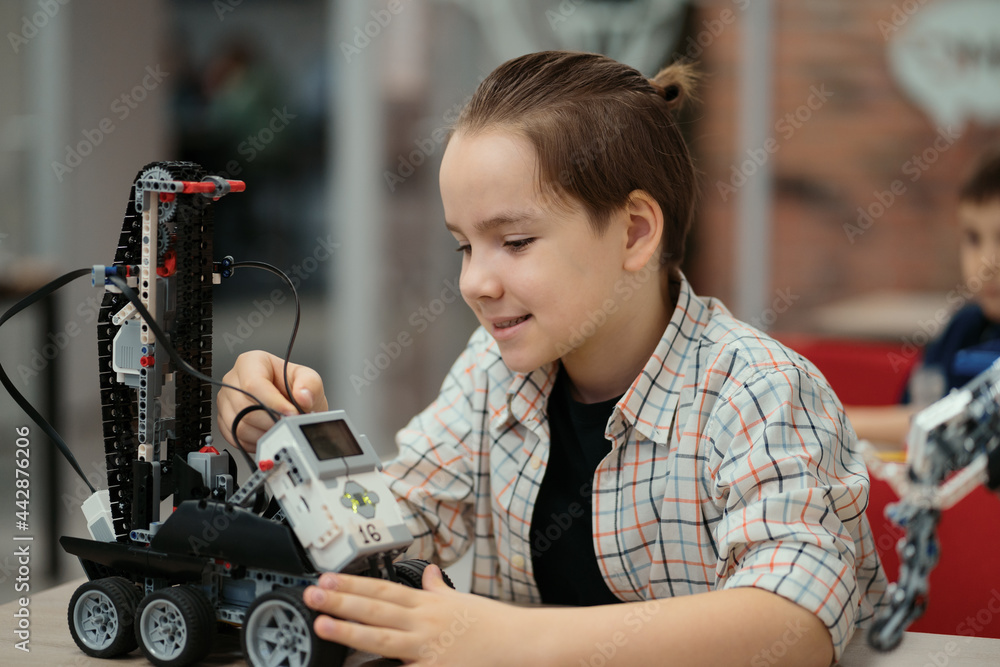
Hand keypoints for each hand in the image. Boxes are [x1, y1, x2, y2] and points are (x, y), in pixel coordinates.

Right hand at [216, 350, 327, 451]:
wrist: (291, 403)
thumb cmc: (295, 388)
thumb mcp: (309, 379)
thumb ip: (310, 384)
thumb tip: (303, 396)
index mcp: (251, 362)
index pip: (253, 384)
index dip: (273, 403)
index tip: (291, 414)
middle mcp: (233, 381)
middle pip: (245, 407)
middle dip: (271, 420)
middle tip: (289, 424)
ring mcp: (226, 402)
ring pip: (239, 426)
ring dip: (265, 433)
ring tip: (282, 428)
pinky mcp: (225, 422)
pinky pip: (236, 439)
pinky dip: (256, 442)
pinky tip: (270, 434)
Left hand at [304, 565, 527, 665]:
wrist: (518, 643)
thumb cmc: (491, 623)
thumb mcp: (460, 598)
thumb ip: (435, 588)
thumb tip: (425, 572)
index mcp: (427, 604)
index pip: (383, 590)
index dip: (353, 584)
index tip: (327, 578)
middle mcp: (424, 624)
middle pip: (376, 611)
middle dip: (342, 602)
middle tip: (313, 594)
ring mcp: (428, 650)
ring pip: (383, 640)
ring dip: (351, 631)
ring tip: (323, 624)